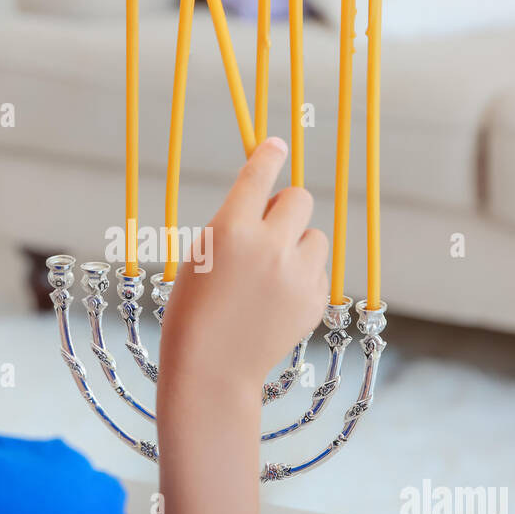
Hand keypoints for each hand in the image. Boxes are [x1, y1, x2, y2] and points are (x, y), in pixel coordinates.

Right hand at [160, 137, 327, 396]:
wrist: (212, 368)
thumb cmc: (195, 310)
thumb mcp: (202, 255)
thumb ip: (236, 224)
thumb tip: (274, 203)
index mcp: (231, 230)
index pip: (258, 175)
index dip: (269, 155)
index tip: (277, 145)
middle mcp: (268, 246)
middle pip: (299, 198)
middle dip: (285, 208)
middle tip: (268, 230)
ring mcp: (296, 275)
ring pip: (314, 235)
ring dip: (297, 245)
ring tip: (270, 275)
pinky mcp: (314, 299)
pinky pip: (318, 270)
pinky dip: (302, 278)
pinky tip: (276, 300)